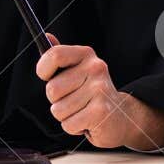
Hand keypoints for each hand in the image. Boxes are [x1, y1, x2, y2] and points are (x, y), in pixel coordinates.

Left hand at [34, 32, 163, 150]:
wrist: (121, 117)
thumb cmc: (90, 93)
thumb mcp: (75, 71)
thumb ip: (59, 57)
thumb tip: (46, 36)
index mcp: (86, 55)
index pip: (54, 55)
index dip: (43, 69)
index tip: (46, 77)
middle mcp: (95, 68)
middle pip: (52, 89)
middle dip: (56, 101)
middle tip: (74, 100)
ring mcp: (100, 89)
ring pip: (58, 110)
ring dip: (66, 116)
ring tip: (82, 111)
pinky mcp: (101, 111)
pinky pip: (68, 124)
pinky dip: (73, 128)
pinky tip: (87, 121)